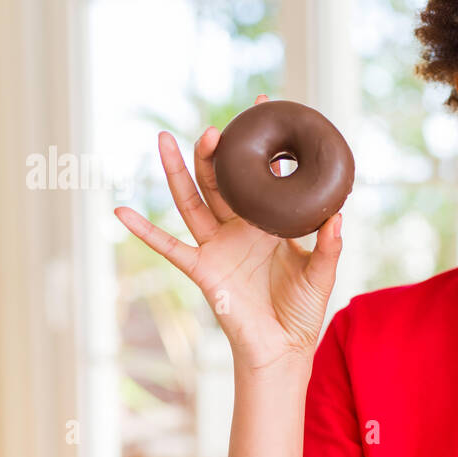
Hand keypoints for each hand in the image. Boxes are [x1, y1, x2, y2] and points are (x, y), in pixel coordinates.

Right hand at [114, 94, 343, 375]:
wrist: (282, 349)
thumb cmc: (302, 311)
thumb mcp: (321, 274)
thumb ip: (328, 246)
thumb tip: (337, 215)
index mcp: (269, 223)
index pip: (264, 177)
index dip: (263, 146)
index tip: (264, 107)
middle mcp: (240, 228)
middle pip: (221, 182)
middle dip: (216, 154)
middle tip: (216, 128)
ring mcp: (218, 246)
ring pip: (192, 201)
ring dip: (179, 172)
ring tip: (167, 140)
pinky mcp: (202, 269)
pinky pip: (168, 247)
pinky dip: (144, 231)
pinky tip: (121, 210)